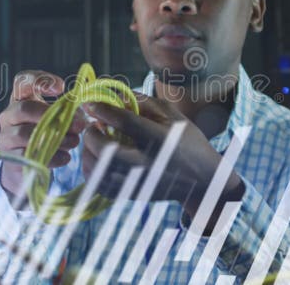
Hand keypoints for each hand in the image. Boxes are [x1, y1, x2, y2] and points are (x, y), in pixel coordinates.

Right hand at [0, 70, 86, 197]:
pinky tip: (65, 157)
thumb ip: (65, 112)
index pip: (21, 81)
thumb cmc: (45, 134)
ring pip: (25, 134)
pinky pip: (28, 156)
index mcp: (20, 100)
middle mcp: (9, 116)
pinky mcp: (10, 158)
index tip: (61, 88)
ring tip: (74, 142)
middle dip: (53, 115)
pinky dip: (51, 157)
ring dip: (55, 138)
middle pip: (24, 108)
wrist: (29, 164)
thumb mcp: (54, 118)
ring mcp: (6, 137)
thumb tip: (80, 116)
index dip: (39, 80)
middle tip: (78, 125)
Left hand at [82, 92, 242, 218]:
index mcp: (159, 138)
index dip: (103, 110)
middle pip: (107, 151)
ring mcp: (139, 182)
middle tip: (91, 127)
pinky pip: (101, 188)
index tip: (91, 104)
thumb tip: (114, 95)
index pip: (125, 121)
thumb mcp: (172, 115)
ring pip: (100, 173)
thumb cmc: (185, 141)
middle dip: (91, 136)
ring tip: (92, 143)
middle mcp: (147, 162)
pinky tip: (95, 160)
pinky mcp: (133, 195)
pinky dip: (92, 173)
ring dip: (88, 154)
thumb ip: (144, 102)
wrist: (202, 179)